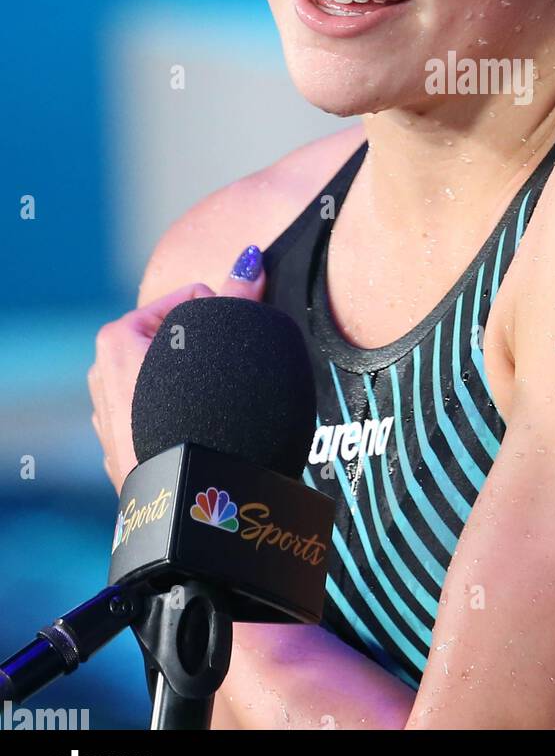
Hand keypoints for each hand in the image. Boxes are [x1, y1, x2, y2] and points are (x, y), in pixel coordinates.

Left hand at [87, 246, 266, 493]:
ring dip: (190, 384)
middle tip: (227, 374)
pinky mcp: (120, 450)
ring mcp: (108, 414)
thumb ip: (236, 296)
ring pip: (164, 379)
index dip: (218, 315)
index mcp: (118, 339)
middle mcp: (103, 373)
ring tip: (214, 405)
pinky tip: (197, 431)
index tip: (234, 346)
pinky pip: (155, 415)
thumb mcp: (223, 345)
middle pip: (171, 339)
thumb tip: (249, 257)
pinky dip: (176, 416)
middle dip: (201, 350)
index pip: (185, 300)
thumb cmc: (203, 414)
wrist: (190, 498)